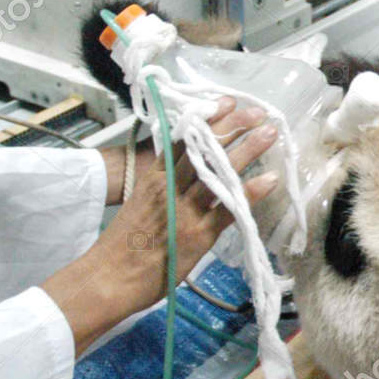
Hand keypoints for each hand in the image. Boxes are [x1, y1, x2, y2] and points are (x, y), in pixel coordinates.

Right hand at [46, 98, 280, 353]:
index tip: (226, 102)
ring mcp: (186, 209)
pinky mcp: (198, 233)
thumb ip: (162, 189)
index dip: (206, 120)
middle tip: (256, 110)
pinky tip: (269, 179)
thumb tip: (182, 177)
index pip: (183, 140)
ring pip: (219, 172)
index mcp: (153, 179)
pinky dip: (249, 192)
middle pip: (204, 150)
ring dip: (248, 150)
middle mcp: (170, 188)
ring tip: (270, 131)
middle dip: (232, 127)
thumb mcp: (139, 206)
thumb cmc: (122, 246)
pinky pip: (229, 208)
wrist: (109, 277)